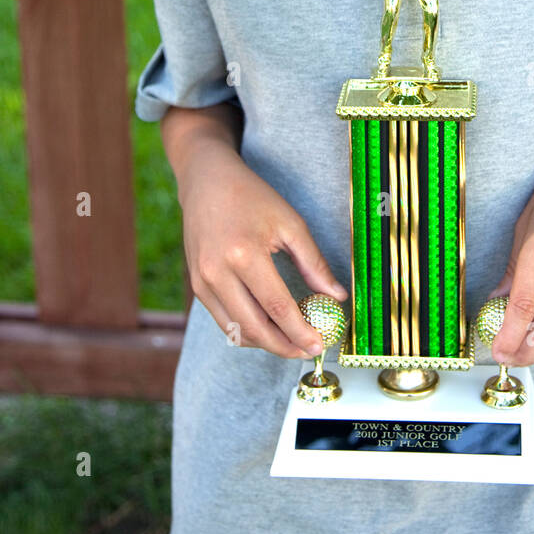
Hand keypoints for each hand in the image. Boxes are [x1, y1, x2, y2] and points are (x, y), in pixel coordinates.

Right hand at [179, 140, 348, 358]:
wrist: (207, 182)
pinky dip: (247, 331)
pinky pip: (223, 321)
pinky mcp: (196, 286)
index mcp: (244, 254)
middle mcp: (218, 272)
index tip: (319, 345)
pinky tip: (268, 328)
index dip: (300, 331)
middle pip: (255, 328)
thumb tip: (337, 296)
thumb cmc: (252, 197)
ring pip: (236, 331)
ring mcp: (203, 281)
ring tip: (292, 341)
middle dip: (284, 346)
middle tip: (307, 351)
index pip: (277, 307)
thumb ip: (314, 263)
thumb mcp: (290, 223)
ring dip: (266, 343)